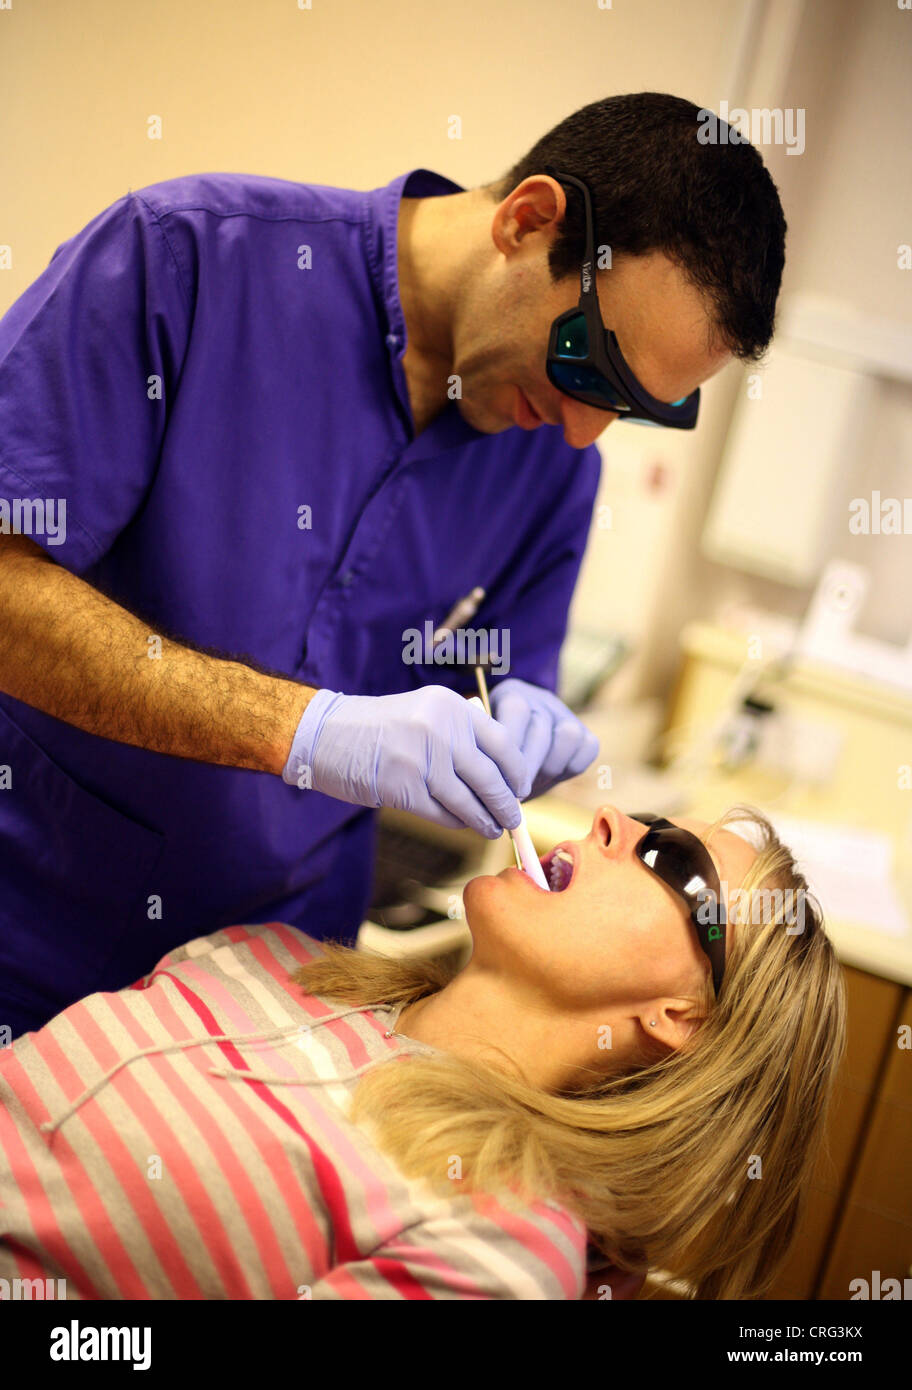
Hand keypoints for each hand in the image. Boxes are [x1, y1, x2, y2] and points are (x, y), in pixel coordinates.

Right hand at [281, 685, 530, 837]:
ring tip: (493, 828)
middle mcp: (440, 729)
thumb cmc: (381, 727)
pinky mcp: (403, 788)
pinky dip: (457, 822)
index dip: (517, 771)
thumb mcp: (425, 713)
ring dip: (484, 820)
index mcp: (450, 707)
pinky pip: (442, 814)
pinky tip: (463, 824)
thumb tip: (502, 775)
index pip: (502, 742)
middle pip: (490, 777)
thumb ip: (460, 735)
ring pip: (468, 801)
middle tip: (514, 818)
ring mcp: (420, 759)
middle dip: (506, 804)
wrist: (326, 734)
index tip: (522, 788)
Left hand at [487, 678, 598, 798]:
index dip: (510, 747)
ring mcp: (566, 715)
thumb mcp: (484, 745)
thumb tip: (491, 785)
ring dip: (549, 768)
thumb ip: (487, 754)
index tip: (499, 778)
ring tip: (532, 787)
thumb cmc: (494, 750)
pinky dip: (569, 769)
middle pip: (541, 729)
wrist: (518, 746)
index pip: (517, 710)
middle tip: (514, 794)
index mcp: (512, 694)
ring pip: (568, 736)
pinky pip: (587, 750)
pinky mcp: (586, 734)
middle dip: (527, 768)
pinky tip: (547, 780)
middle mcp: (542, 700)